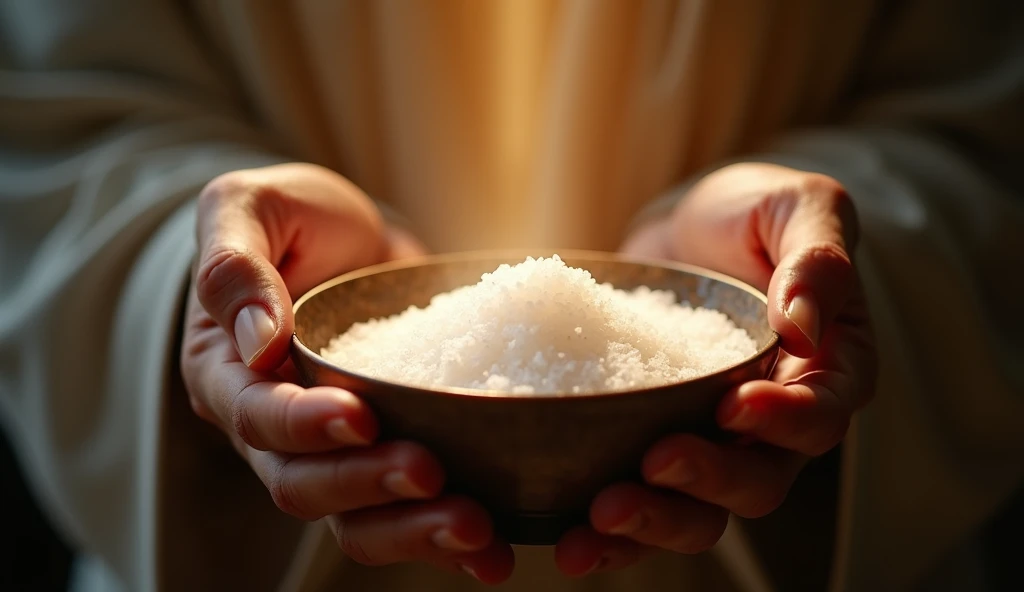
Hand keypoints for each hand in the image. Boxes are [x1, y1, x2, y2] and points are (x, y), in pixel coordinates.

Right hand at [179, 163, 513, 583]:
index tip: (359, 415)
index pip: (257, 417)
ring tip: (476, 528)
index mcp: (227, 374)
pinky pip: (407, 509)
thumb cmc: (292, 216)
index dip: (304, 425)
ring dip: (412, 531)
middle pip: (305, 485)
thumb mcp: (249, 207)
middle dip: (367, 485)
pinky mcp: (388, 448)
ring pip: (357, 518)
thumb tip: (259, 341)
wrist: (351, 236)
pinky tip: (496, 551)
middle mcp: (274, 428)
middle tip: (430, 473)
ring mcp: (333, 448)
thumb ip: (234, 264)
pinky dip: (447, 536)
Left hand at [556, 163, 876, 574]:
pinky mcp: (656, 441)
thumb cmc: (752, 211)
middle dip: (706, 482)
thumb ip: (818, 258)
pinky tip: (566, 538)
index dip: (784, 422)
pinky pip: (643, 497)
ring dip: (653, 523)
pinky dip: (611, 528)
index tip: (733, 406)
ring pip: (700, 509)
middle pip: (757, 481)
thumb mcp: (797, 206)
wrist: (686, 226)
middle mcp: (777, 422)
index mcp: (829, 371)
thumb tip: (803, 325)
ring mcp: (715, 441)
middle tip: (653, 463)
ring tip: (597, 517)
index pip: (821, 414)